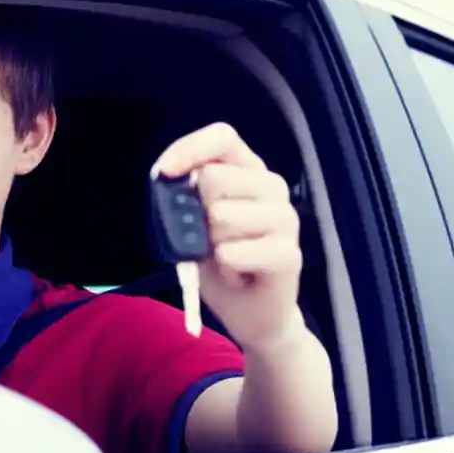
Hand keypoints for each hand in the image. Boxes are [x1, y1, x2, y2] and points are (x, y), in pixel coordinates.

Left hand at [152, 123, 303, 352]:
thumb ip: (185, 196)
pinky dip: (224, 269)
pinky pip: (232, 252)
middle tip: (210, 239)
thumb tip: (167, 178)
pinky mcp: (288, 254)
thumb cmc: (223, 263)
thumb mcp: (194, 224)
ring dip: (211, 246)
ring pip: (222, 216)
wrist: (254, 315)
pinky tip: (239, 276)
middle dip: (197, 214)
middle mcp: (272, 187)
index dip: (190, 149)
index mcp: (250, 171)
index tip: (164, 173)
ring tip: (227, 259)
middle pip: (215, 178)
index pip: (223, 137)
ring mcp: (286, 220)